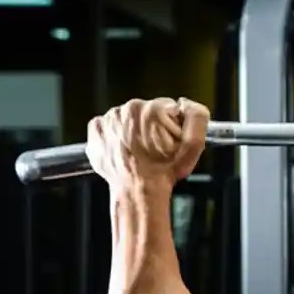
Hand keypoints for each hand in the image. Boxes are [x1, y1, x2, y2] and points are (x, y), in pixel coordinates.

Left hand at [86, 98, 209, 189]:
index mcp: (152, 109)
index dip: (173, 125)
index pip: (169, 107)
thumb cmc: (165, 171)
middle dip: (152, 126)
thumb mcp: (193, 146)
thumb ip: (197, 117)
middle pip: (147, 110)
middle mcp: (128, 109)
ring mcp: (109, 118)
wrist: (137, 190)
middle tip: (154, 148)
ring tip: (138, 150)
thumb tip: (185, 103)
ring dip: (133, 130)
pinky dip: (115, 134)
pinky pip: (109, 124)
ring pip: (128, 117)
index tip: (170, 141)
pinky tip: (123, 149)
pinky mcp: (96, 128)